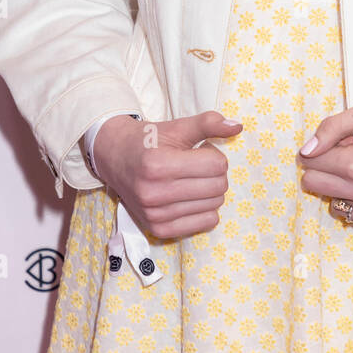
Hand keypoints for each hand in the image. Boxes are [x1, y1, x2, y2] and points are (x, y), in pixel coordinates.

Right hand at [92, 110, 242, 239]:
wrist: (115, 157)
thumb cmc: (148, 140)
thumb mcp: (177, 126)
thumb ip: (208, 123)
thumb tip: (238, 126)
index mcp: (159, 165)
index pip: (217, 165)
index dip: (214, 153)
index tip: (200, 149)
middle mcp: (155, 193)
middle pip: (218, 187)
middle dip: (215, 172)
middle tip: (197, 163)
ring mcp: (155, 215)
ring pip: (215, 205)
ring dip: (210, 189)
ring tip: (190, 178)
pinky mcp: (158, 229)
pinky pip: (206, 223)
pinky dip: (205, 208)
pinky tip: (189, 195)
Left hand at [297, 101, 352, 231]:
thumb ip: (330, 128)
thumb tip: (305, 152)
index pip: (310, 162)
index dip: (319, 147)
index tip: (338, 141)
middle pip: (313, 185)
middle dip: (323, 167)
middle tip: (347, 153)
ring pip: (330, 200)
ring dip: (339, 184)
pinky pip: (347, 214)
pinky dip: (352, 199)